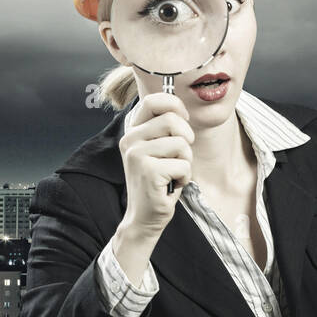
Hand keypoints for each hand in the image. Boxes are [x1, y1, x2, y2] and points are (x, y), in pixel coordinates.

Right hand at [118, 91, 193, 241]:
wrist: (144, 216)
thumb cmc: (158, 181)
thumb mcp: (158, 149)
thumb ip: (164, 128)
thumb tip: (180, 109)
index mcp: (132, 131)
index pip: (153, 100)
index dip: (175, 106)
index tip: (182, 121)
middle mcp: (130, 140)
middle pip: (172, 120)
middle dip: (186, 139)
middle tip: (179, 156)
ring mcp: (136, 155)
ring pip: (181, 143)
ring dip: (186, 161)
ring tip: (173, 173)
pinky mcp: (148, 171)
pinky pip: (184, 164)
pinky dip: (184, 177)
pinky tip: (171, 184)